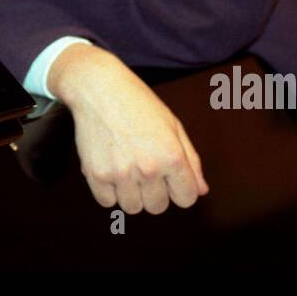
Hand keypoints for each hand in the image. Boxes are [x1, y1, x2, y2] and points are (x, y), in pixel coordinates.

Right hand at [49, 45, 209, 213]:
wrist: (99, 88)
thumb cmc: (139, 103)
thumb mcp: (173, 125)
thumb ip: (191, 161)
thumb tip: (201, 191)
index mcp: (172, 156)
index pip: (187, 199)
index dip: (179, 188)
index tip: (169, 175)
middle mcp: (148, 168)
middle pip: (158, 207)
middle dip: (154, 192)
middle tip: (143, 167)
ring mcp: (121, 173)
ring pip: (132, 207)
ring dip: (131, 193)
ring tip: (126, 166)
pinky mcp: (96, 174)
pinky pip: (107, 202)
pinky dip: (108, 191)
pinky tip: (110, 168)